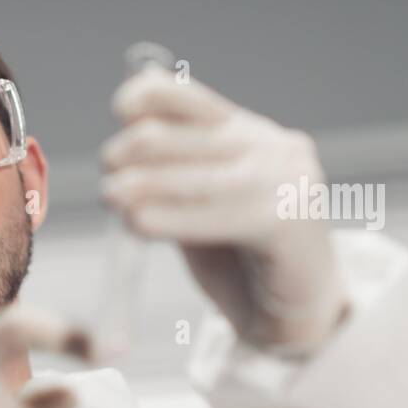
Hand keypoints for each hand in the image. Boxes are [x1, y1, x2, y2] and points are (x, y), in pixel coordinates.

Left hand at [100, 66, 349, 354]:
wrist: (298, 312)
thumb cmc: (241, 262)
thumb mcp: (197, 208)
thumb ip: (170, 179)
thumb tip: (118, 153)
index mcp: (244, 133)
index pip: (185, 95)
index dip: (143, 96)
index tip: (119, 114)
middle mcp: (267, 145)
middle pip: (176, 135)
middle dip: (130, 153)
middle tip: (110, 187)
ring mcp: (283, 179)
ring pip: (191, 175)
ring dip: (142, 185)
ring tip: (112, 198)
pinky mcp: (288, 220)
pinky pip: (216, 214)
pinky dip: (171, 219)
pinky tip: (139, 224)